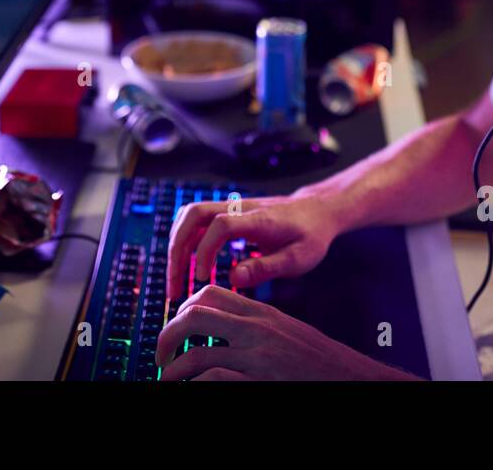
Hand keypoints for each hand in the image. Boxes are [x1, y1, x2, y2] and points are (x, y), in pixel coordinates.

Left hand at [155, 285, 416, 379]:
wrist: (352, 378)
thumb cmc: (320, 363)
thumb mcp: (286, 335)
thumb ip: (256, 331)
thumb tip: (222, 336)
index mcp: (262, 314)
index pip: (210, 294)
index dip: (183, 308)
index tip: (176, 326)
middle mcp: (257, 329)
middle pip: (195, 315)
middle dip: (168, 334)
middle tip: (160, 354)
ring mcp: (257, 355)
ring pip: (197, 351)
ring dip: (173, 367)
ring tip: (167, 379)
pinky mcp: (260, 378)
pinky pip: (212, 378)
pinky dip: (195, 384)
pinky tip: (191, 389)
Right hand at [166, 191, 343, 300]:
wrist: (317, 210)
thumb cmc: (310, 236)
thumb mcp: (298, 259)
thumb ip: (266, 268)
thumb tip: (233, 279)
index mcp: (259, 219)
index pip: (220, 225)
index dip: (205, 250)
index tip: (202, 278)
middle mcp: (240, 207)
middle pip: (193, 214)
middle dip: (177, 249)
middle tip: (175, 286)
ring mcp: (232, 206)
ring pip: (190, 215)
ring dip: (177, 245)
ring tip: (176, 280)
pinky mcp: (228, 212)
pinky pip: (197, 220)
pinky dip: (185, 241)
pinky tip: (186, 266)